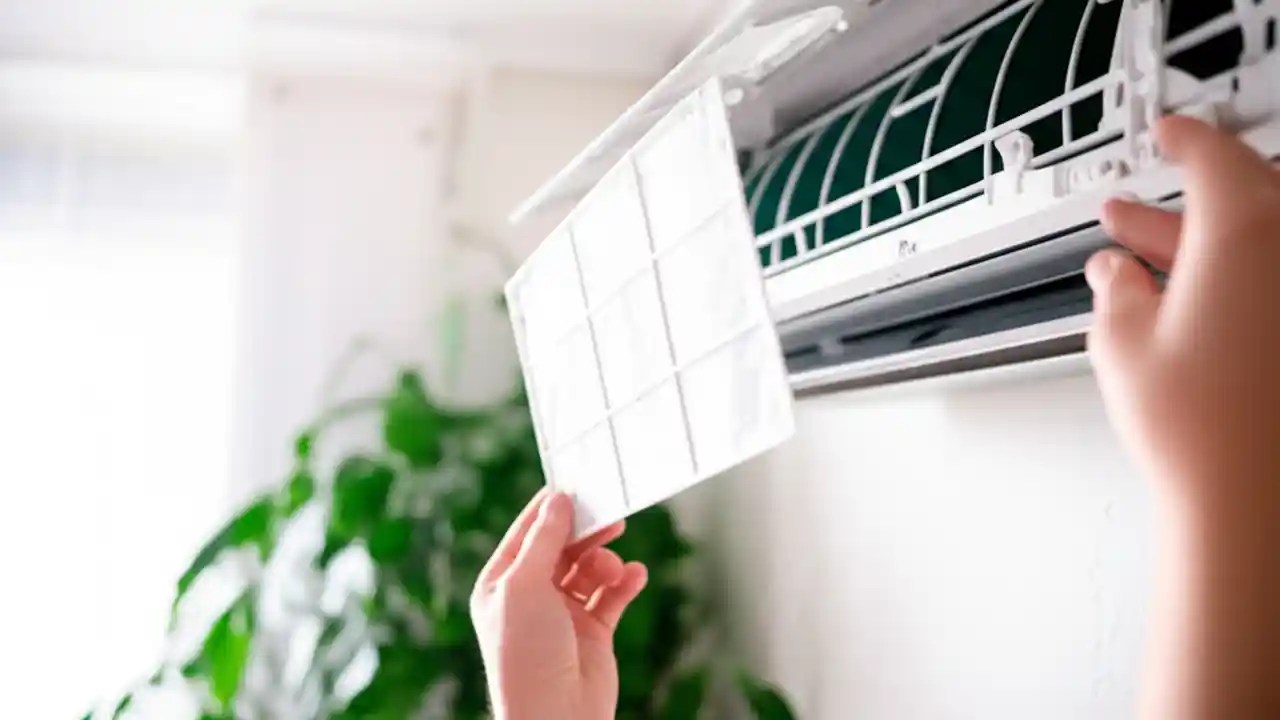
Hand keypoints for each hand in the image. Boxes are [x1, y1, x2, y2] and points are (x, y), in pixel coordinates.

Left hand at [470, 490, 647, 719]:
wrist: (556, 716)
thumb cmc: (526, 655)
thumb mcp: (525, 586)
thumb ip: (543, 540)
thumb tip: (558, 500)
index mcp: (500, 584)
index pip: (526, 532)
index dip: (550, 508)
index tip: (575, 483)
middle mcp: (529, 596)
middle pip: (562, 547)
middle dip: (585, 532)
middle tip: (610, 516)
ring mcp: (562, 613)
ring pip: (589, 569)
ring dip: (605, 561)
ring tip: (615, 567)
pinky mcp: (593, 631)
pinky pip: (611, 594)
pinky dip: (625, 582)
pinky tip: (635, 575)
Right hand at [1090, 115, 1279, 496]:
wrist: (1257, 510)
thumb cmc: (1200, 431)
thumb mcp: (1124, 344)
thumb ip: (1118, 290)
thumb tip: (1116, 271)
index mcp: (1248, 233)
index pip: (1216, 158)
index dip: (1184, 139)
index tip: (1168, 132)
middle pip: (1248, 201)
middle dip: (1182, 206)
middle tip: (1129, 215)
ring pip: (1262, 249)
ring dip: (1201, 249)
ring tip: (1141, 259)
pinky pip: (1270, 291)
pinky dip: (1235, 288)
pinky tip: (1189, 310)